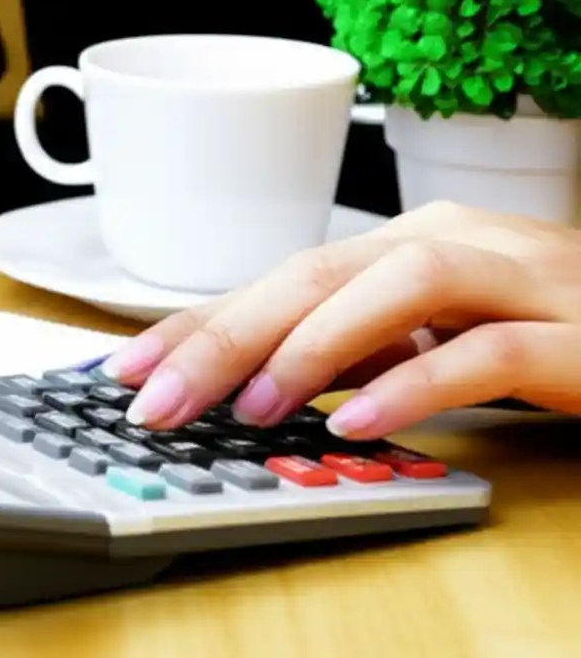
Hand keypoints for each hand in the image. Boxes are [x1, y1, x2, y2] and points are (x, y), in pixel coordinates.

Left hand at [102, 201, 580, 438]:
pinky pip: (489, 353)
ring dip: (311, 346)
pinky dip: (416, 384)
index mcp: (408, 245)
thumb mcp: (429, 332)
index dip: (199, 322)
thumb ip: (352, 345)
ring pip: (400, 285)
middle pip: (319, 271)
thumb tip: (249, 380)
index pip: (280, 277)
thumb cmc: (545, 328)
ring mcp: (519, 281)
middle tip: (155, 399)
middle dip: (225, 335)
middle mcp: (455, 244)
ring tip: (250, 407)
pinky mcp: (576, 336)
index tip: (127, 369)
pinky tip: (355, 420)